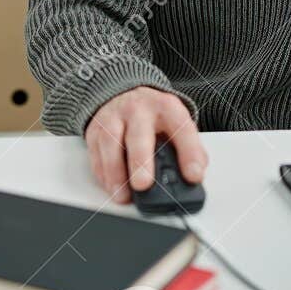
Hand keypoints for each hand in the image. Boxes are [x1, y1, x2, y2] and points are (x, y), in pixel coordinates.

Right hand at [84, 86, 207, 203]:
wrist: (123, 96)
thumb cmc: (153, 117)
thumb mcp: (176, 124)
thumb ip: (188, 148)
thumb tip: (195, 175)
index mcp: (166, 108)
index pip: (181, 128)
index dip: (189, 153)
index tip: (193, 176)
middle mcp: (138, 110)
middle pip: (138, 135)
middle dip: (140, 161)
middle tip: (143, 185)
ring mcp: (114, 118)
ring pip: (110, 143)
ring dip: (115, 172)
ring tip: (123, 194)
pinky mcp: (95, 131)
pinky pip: (96, 153)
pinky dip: (102, 173)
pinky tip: (112, 186)